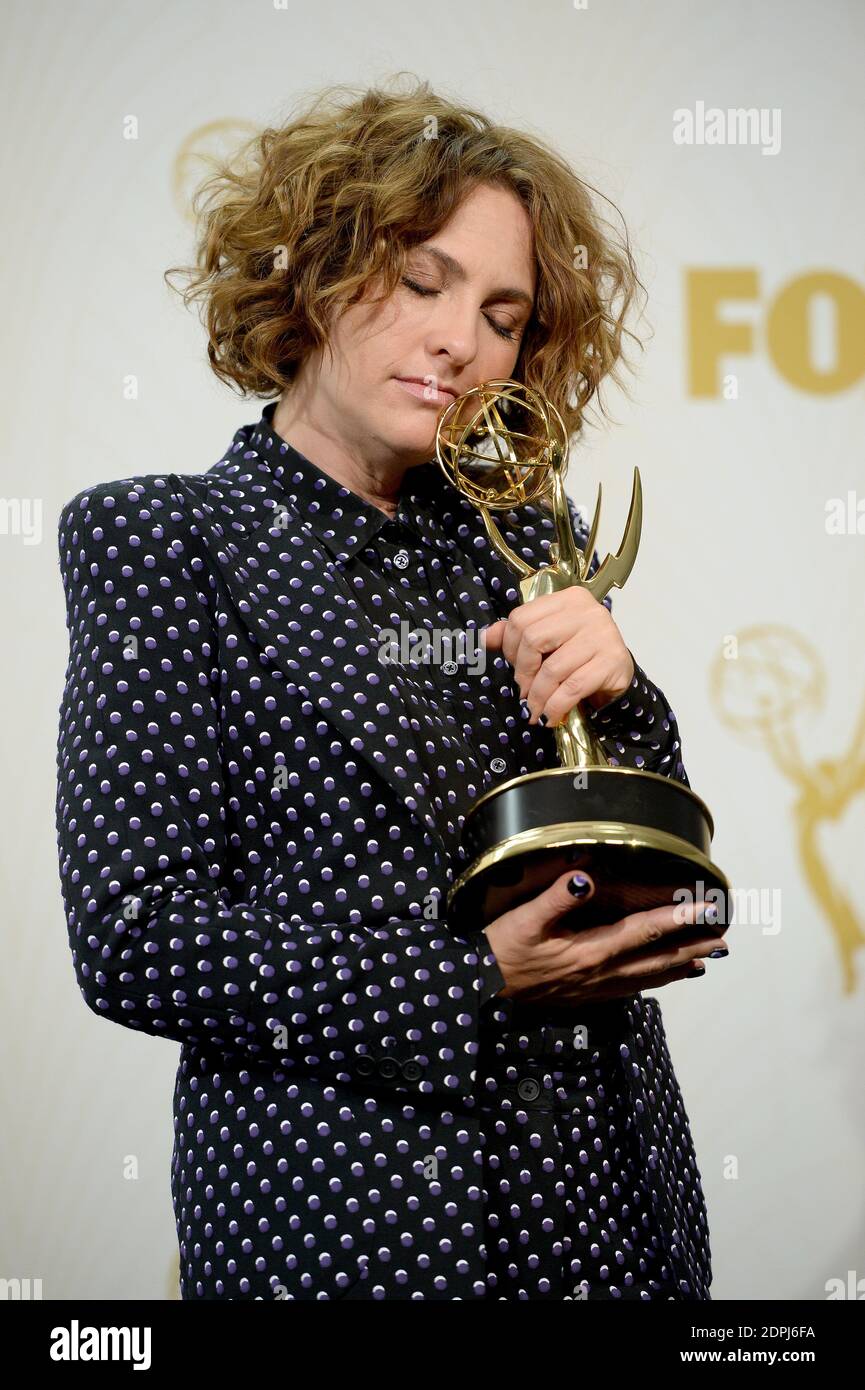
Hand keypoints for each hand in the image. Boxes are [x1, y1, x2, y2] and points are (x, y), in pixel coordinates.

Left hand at [482, 589, 634, 727]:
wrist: (618, 673)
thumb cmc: (579, 654)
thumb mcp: (548, 640)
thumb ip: (517, 635)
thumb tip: (483, 638)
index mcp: (567, 599)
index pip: (521, 618)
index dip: (510, 648)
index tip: (515, 667)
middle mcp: (587, 611)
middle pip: (533, 639)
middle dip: (523, 672)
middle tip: (524, 691)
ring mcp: (603, 634)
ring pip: (552, 669)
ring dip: (537, 696)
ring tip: (534, 710)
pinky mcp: (612, 661)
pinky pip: (572, 688)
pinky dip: (555, 707)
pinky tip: (549, 717)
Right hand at [483, 869, 727, 1004]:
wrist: (482, 988)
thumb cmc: (500, 948)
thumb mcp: (524, 918)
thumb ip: (558, 896)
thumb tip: (587, 875)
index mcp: (590, 950)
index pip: (644, 931)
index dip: (678, 919)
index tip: (707, 909)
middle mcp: (600, 973)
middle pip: (656, 959)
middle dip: (692, 947)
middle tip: (723, 939)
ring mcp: (595, 988)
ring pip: (648, 978)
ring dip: (680, 967)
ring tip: (706, 960)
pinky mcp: (586, 996)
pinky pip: (631, 989)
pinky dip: (656, 982)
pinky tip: (663, 979)